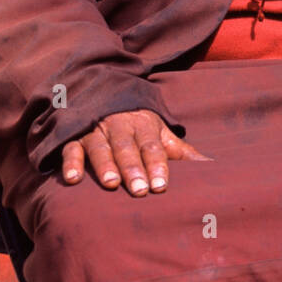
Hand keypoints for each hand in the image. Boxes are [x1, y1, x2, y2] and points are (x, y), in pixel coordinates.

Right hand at [60, 108, 211, 195]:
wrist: (103, 91)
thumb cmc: (136, 123)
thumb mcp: (158, 132)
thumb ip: (180, 151)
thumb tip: (211, 167)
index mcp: (144, 124)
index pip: (152, 146)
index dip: (157, 165)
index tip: (161, 186)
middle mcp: (119, 125)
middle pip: (127, 147)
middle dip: (133, 168)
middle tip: (139, 190)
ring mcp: (95, 129)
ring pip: (100, 147)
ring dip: (105, 164)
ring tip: (111, 183)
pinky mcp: (73, 135)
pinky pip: (71, 147)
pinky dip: (71, 161)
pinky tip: (73, 179)